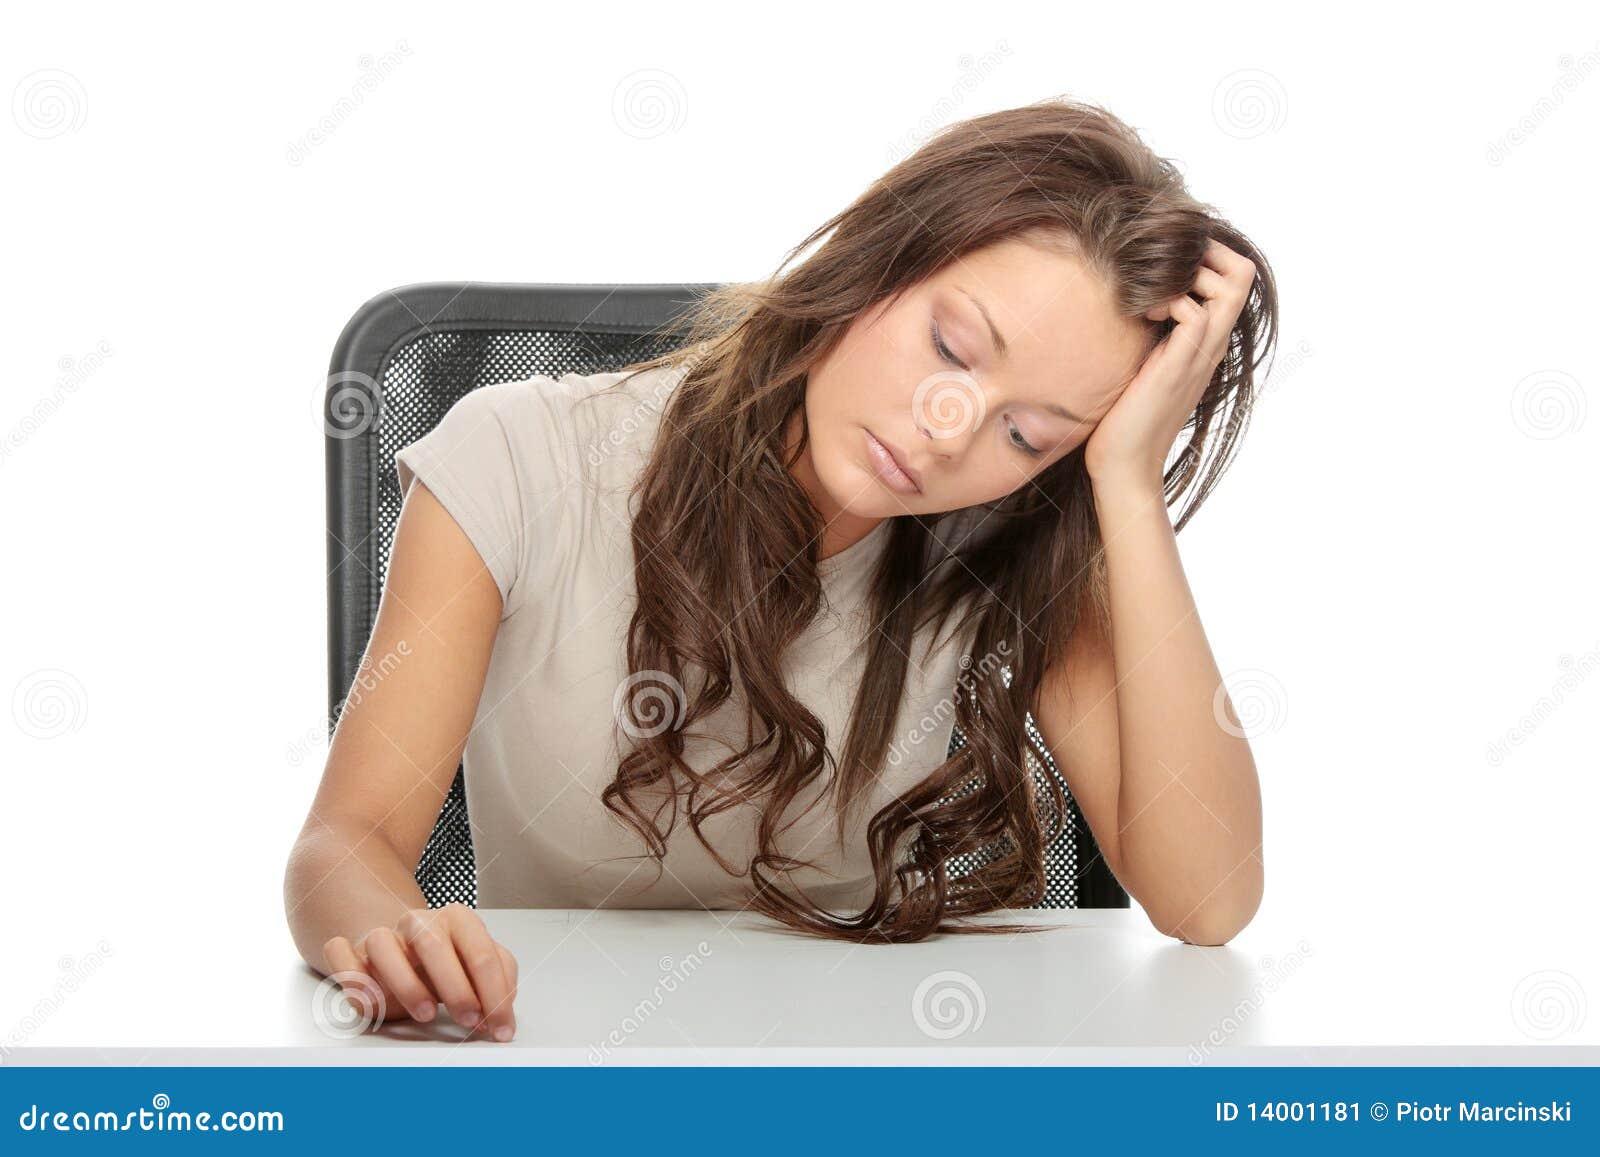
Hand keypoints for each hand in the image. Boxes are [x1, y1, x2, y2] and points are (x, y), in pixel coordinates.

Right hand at [322, 902, 518, 1040]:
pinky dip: (352, 977)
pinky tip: (373, 1002)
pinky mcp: (350, 949)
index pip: (482, 953)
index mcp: (458, 921)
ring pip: (382, 944)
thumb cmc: (445, 963)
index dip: (494, 993)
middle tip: (470, 1020)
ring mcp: (383, 935)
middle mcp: (419, 922)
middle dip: (456, 987)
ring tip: (426, 1014)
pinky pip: (339, 952)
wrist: (401, 946)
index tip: (500, 1027)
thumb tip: (504, 1010)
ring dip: (404, 983)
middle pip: (433, 944)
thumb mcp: (476, 965)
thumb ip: (499, 980)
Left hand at [1083, 238, 1256, 489]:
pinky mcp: (1179, 366)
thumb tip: (1135, 296)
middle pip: (1243, 272)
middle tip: (1163, 268)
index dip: (1209, 255)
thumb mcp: (1144, 359)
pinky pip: (1192, 311)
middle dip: (1205, 252)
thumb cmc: (1124, 414)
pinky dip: (1167, 299)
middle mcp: (1212, 343)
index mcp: (1207, 339)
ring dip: (1186, 274)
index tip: (1167, 262)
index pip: (1236, 277)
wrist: (1123, 464)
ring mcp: (1200, 354)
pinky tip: (1140, 314)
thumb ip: (1154, 330)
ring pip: (1227, 286)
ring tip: (1149, 294)